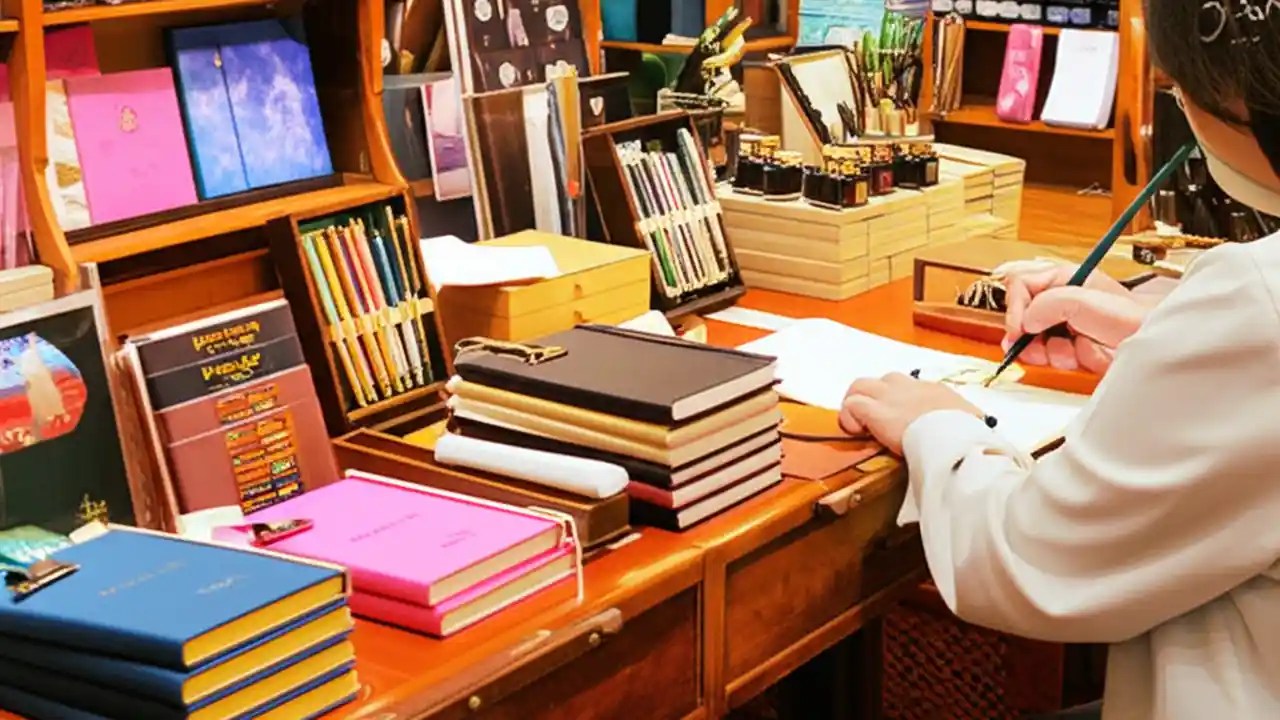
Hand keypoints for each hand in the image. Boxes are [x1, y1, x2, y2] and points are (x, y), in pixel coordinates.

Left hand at [838, 373, 982, 454]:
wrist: (956, 438)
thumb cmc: (968, 434)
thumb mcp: (973, 423)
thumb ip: (968, 421)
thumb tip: (978, 426)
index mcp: (935, 392)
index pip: (910, 387)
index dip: (899, 402)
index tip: (902, 421)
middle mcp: (910, 388)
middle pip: (882, 381)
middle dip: (873, 397)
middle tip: (873, 421)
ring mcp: (891, 397)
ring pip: (860, 386)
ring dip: (855, 404)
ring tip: (859, 426)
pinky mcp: (876, 411)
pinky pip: (851, 405)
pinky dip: (849, 418)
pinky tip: (857, 433)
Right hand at [1001, 263, 1148, 372]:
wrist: (1154, 345)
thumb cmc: (1132, 316)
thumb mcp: (1082, 301)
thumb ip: (1046, 304)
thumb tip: (1024, 321)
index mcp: (1062, 279)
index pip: (1019, 286)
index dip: (1015, 308)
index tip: (1020, 329)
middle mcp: (1061, 302)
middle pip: (1023, 319)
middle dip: (1031, 337)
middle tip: (1039, 346)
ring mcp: (1066, 327)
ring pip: (1035, 342)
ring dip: (1053, 351)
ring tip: (1074, 350)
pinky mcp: (1073, 349)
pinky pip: (1053, 359)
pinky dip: (1067, 361)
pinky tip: (1084, 356)